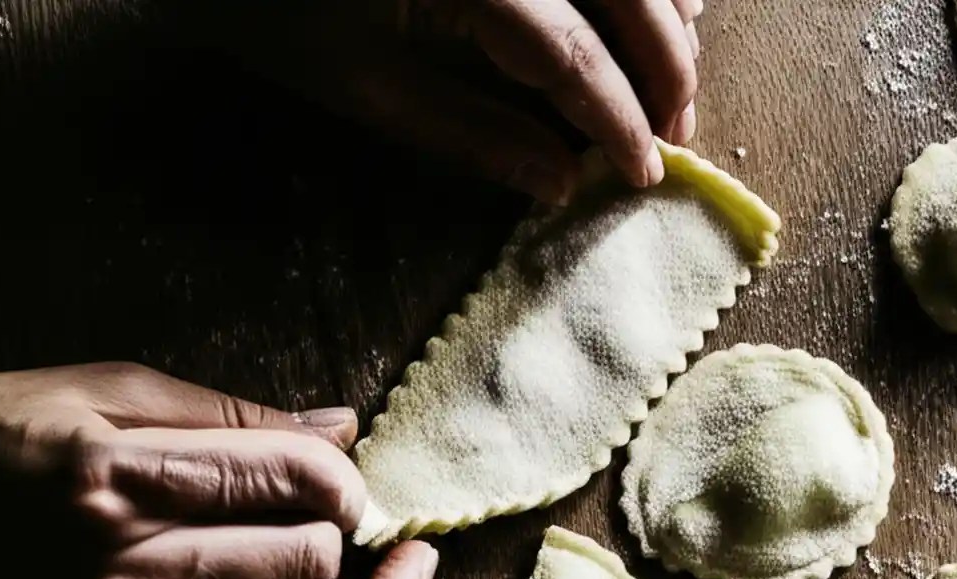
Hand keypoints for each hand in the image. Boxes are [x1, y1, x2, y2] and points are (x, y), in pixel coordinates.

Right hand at [0, 363, 436, 578]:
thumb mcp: (106, 387)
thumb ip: (232, 415)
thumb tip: (339, 429)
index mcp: (126, 475)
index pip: (296, 483)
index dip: (351, 482)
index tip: (352, 480)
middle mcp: (124, 568)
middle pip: (306, 568)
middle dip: (364, 550)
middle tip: (395, 543)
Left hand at [183, 0, 703, 204]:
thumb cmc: (274, 7)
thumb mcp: (361, 84)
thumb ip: (469, 135)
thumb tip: (559, 183)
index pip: (572, 56)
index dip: (620, 119)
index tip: (647, 172)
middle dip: (666, 68)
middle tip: (680, 133)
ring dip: (668, 12)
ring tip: (682, 73)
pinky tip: (660, 1)